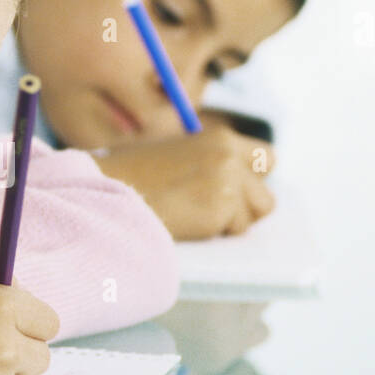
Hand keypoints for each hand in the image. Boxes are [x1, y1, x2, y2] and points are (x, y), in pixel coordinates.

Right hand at [93, 117, 275, 239]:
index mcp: (219, 139)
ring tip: (194, 218)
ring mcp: (225, 183)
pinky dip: (213, 235)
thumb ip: (206, 164)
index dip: (253, 182)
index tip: (234, 195)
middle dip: (247, 211)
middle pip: (267, 196)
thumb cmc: (130, 178)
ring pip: (253, 217)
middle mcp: (228, 157)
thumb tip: (232, 188)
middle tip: (216, 216)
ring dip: (230, 225)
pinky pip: (232, 233)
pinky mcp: (218, 207)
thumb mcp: (171, 156)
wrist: (107, 191)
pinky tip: (186, 224)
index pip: (268, 160)